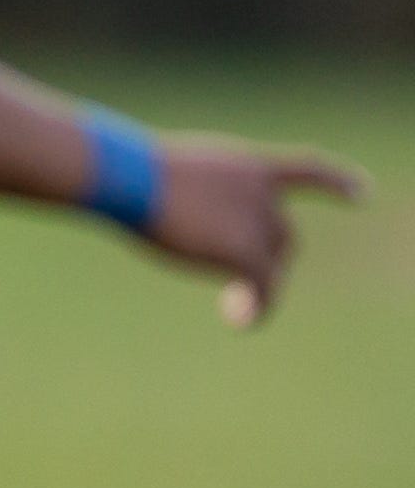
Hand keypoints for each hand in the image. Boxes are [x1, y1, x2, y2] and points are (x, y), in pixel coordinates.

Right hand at [146, 139, 363, 325]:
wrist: (126, 175)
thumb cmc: (126, 172)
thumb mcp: (169, 179)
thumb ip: (195, 203)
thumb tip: (191, 235)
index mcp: (244, 165)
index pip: (304, 169)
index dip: (337, 183)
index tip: (362, 196)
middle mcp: (260, 190)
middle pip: (282, 233)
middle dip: (267, 259)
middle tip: (237, 285)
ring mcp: (255, 218)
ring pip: (272, 260)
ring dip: (258, 285)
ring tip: (233, 307)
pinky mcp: (244, 248)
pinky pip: (263, 286)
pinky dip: (257, 307)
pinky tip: (239, 321)